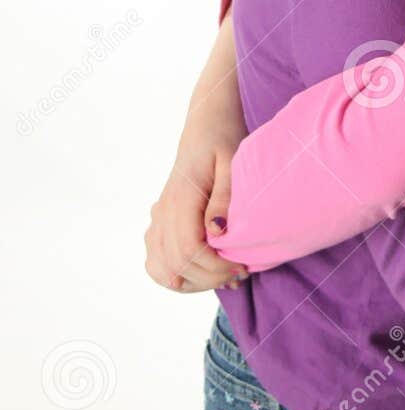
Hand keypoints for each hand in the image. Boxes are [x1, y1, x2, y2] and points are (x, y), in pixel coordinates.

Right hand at [144, 116, 247, 295]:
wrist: (205, 127)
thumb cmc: (224, 141)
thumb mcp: (232, 163)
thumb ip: (224, 198)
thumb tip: (216, 232)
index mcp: (181, 198)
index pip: (189, 250)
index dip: (215, 267)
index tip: (242, 266)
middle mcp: (162, 212)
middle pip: (176, 265)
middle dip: (210, 279)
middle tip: (239, 274)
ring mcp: (156, 219)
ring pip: (162, 269)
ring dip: (193, 282)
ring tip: (223, 275)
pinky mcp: (157, 223)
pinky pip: (156, 262)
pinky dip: (176, 275)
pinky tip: (203, 272)